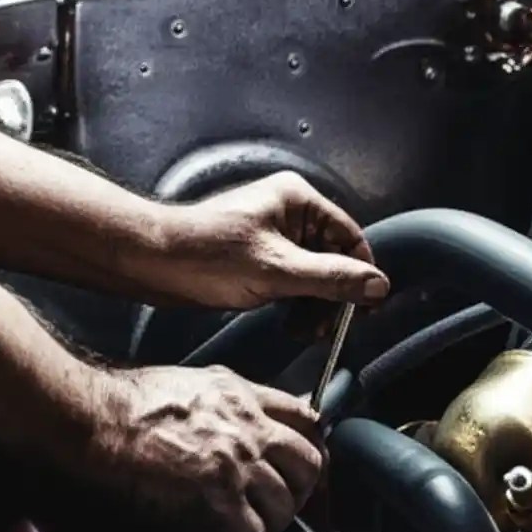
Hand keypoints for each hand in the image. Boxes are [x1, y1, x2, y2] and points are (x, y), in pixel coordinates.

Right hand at [88, 365, 324, 531]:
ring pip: (285, 505)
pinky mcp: (214, 496)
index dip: (310, 447)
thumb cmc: (129, 401)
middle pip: (309, 464)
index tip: (302, 465)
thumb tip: (248, 419)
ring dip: (270, 521)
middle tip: (280, 502)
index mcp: (244, 396)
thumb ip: (231, 399)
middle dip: (300, 489)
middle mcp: (249, 427)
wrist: (95, 417)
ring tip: (247, 525)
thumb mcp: (195, 381)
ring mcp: (236, 462)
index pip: (307, 419)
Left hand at [156, 172, 389, 308]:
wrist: (153, 263)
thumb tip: (378, 285)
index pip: (350, 237)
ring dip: (314, 306)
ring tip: (304, 331)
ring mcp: (273, 235)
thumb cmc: (207, 255)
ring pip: (313, 274)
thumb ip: (332, 279)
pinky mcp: (258, 257)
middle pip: (333, 258)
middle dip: (332, 296)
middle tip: (328, 329)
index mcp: (298, 200)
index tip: (365, 309)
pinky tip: (289, 325)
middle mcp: (289, 212)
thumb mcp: (279, 271)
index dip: (361, 274)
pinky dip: (295, 304)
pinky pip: (292, 281)